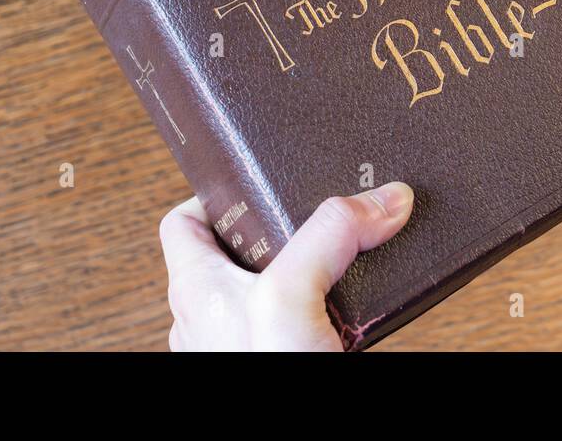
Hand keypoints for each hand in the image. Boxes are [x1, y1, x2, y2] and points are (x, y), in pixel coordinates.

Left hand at [159, 182, 413, 350]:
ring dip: (302, 278)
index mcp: (194, 289)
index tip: (251, 183)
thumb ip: (331, 236)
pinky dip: (320, 317)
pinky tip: (346, 318)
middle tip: (312, 222)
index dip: (213, 197)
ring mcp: (243, 348)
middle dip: (276, 236)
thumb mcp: (292, 293)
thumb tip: (380, 200)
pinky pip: (295, 329)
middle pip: (234, 254)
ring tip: (336, 267)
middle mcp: (211, 319)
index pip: (182, 222)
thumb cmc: (263, 379)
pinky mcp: (281, 362)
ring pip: (266, 294)